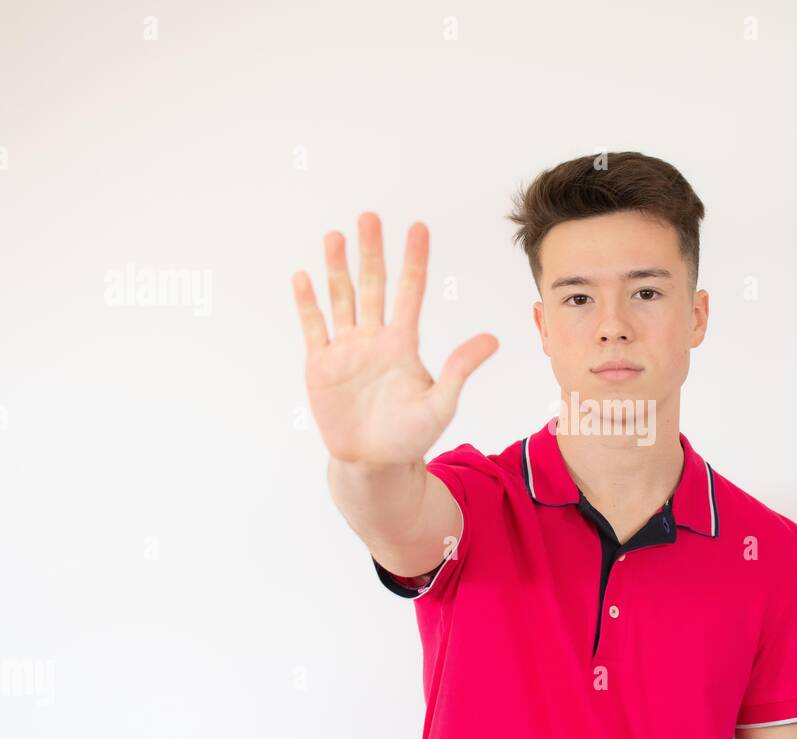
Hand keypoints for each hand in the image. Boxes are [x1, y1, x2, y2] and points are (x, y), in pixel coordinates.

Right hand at [291, 213, 497, 464]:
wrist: (374, 463)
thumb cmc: (411, 436)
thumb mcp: (442, 403)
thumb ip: (460, 369)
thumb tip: (493, 339)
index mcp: (403, 343)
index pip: (410, 292)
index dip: (414, 260)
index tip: (418, 227)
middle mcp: (374, 338)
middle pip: (372, 286)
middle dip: (371, 253)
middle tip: (369, 217)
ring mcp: (345, 350)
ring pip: (341, 299)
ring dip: (337, 268)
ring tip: (335, 236)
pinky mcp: (321, 366)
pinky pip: (313, 328)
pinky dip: (308, 303)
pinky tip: (303, 276)